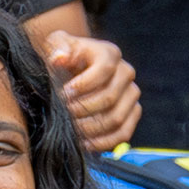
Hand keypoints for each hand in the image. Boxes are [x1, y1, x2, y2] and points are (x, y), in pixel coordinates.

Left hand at [44, 32, 141, 150]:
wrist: (74, 71)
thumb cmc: (63, 58)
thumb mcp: (56, 45)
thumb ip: (56, 46)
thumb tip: (59, 58)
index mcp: (110, 53)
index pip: (104, 69)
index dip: (83, 85)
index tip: (64, 94)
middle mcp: (126, 72)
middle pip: (110, 97)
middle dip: (83, 110)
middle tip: (64, 115)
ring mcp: (131, 94)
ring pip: (116, 118)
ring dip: (90, 128)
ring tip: (71, 130)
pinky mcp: (132, 114)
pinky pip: (123, 134)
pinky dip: (103, 142)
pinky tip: (83, 143)